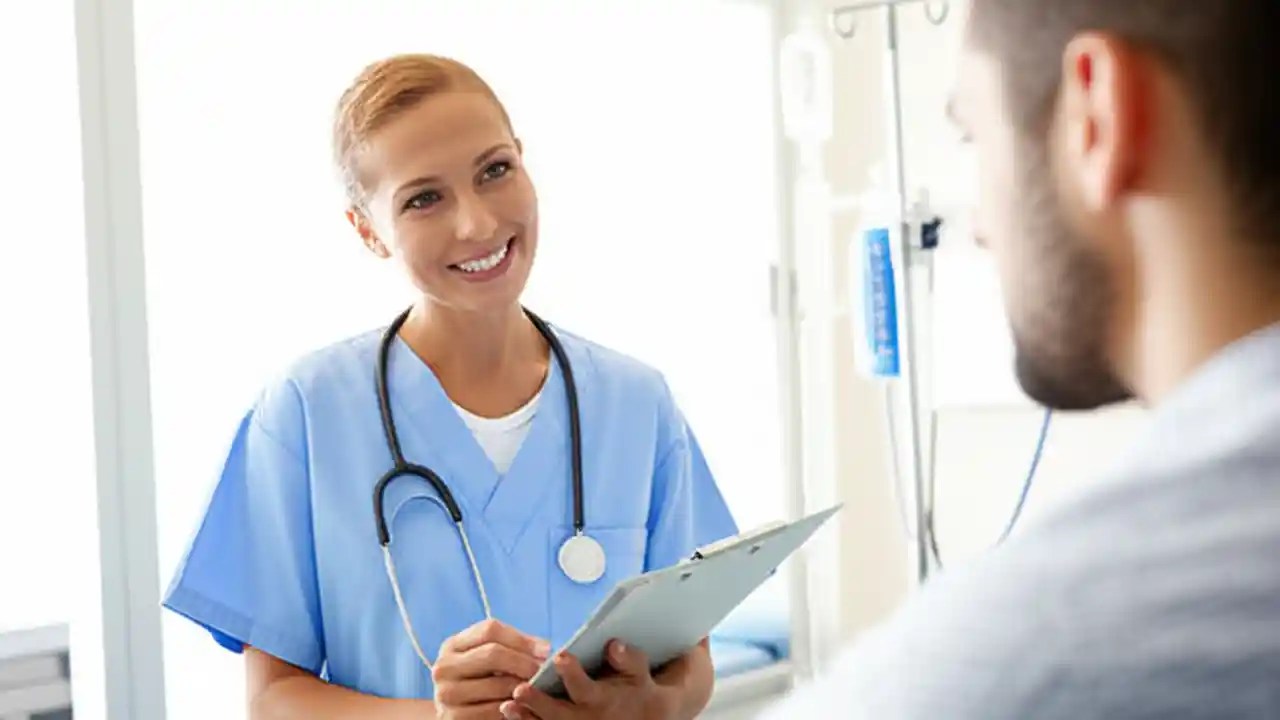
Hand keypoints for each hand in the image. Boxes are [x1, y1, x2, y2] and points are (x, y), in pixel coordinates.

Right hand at [432, 619, 550, 719]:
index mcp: (453, 645)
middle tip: (545, 671)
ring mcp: (446, 694)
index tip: (546, 650)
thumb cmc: (480, 683)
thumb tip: (545, 649)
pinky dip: (513, 709)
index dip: (521, 639)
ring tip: (540, 688)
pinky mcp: (453, 718)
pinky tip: (524, 707)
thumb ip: (513, 648)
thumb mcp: (489, 661)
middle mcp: (444, 667)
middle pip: (492, 654)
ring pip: (496, 684)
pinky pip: (493, 710)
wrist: (460, 716)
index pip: (490, 630)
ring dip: (523, 687)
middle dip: (525, 662)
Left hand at [501, 640, 679, 719]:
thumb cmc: (637, 692)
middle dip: (539, 702)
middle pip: (558, 713)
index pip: (585, 687)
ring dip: (526, 717)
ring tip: (507, 705)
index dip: (572, 673)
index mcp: (603, 699)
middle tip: (520, 689)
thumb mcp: (641, 675)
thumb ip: (629, 660)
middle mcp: (586, 718)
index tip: (560, 656)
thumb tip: (614, 645)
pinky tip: (509, 714)